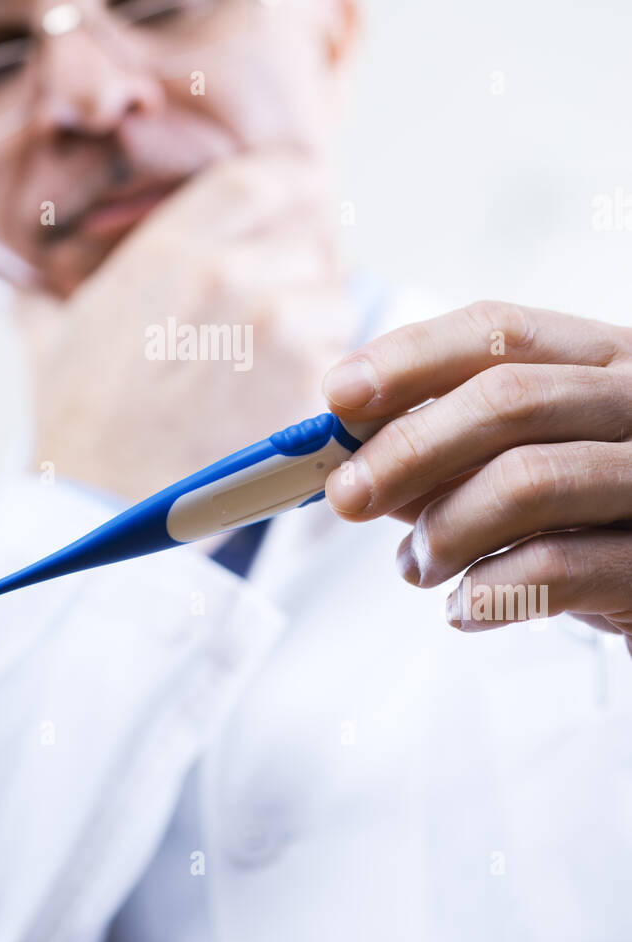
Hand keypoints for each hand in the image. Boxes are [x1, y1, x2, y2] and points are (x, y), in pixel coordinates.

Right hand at [18, 151, 348, 502]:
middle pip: (311, 239)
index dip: (290, 191)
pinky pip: (346, 360)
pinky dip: (329, 381)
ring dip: (320, 327)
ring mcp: (275, 326)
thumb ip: (44, 292)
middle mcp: (230, 272)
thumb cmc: (77, 422)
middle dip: (303, 272)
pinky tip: (290, 403)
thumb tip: (10, 278)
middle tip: (282, 308)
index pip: (266, 176)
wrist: (103, 503)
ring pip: (336, 299)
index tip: (294, 212)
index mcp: (171, 247)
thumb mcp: (50, 336)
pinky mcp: (307, 383)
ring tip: (283, 365)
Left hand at [322, 301, 631, 649]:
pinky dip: (489, 592)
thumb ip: (447, 453)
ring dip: (445, 529)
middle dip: (408, 447)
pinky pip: (557, 568)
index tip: (338, 397)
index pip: (499, 331)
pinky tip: (464, 609)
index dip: (410, 357)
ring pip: (529, 481)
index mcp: (602, 361)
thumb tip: (350, 455)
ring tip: (416, 566)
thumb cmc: (589, 520)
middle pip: (508, 399)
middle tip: (346, 496)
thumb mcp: (521, 465)